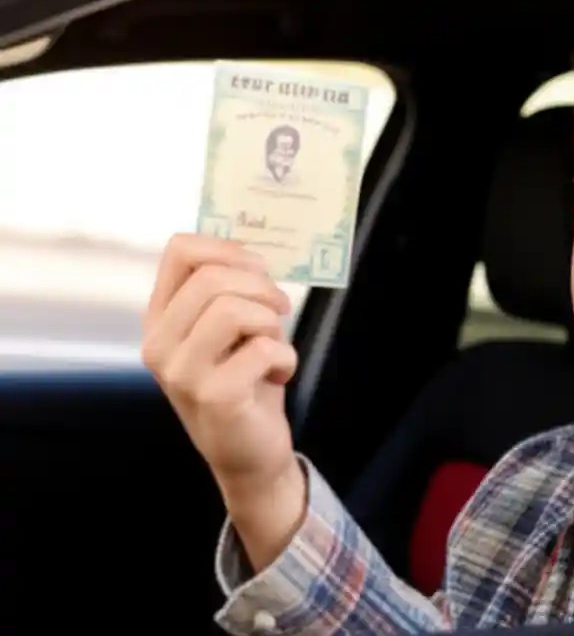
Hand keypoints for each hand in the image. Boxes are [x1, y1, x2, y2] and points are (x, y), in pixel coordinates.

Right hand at [141, 233, 304, 568]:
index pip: (180, 250)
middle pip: (212, 276)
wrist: (249, 453)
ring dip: (271, 322)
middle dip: (262, 287)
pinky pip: (261, 349)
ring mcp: (180, 371)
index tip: (259, 270)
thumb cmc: (245, 382)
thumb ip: (231, 293)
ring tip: (275, 347)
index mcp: (160, 317)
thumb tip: (255, 252)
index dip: (229, 249)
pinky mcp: (212, 396)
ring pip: (234, 309)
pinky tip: (278, 375)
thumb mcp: (232, 331)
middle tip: (279, 311)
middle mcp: (158, 342)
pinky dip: (285, 358)